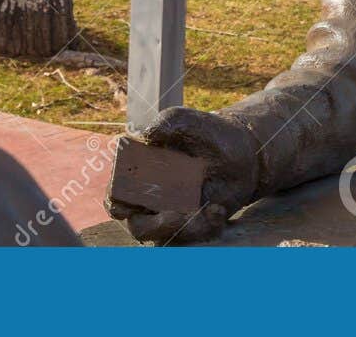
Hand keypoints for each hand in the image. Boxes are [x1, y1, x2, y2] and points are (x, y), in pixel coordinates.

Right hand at [106, 106, 258, 244]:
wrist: (239, 148)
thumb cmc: (203, 131)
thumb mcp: (184, 119)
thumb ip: (164, 122)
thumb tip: (146, 136)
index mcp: (138, 175)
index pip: (116, 196)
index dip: (118, 202)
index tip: (130, 204)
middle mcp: (152, 199)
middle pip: (138, 226)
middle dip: (155, 225)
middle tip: (174, 215)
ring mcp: (173, 213)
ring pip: (166, 237)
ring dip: (182, 229)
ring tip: (204, 211)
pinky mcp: (196, 223)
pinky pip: (194, 236)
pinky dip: (205, 226)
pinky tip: (217, 209)